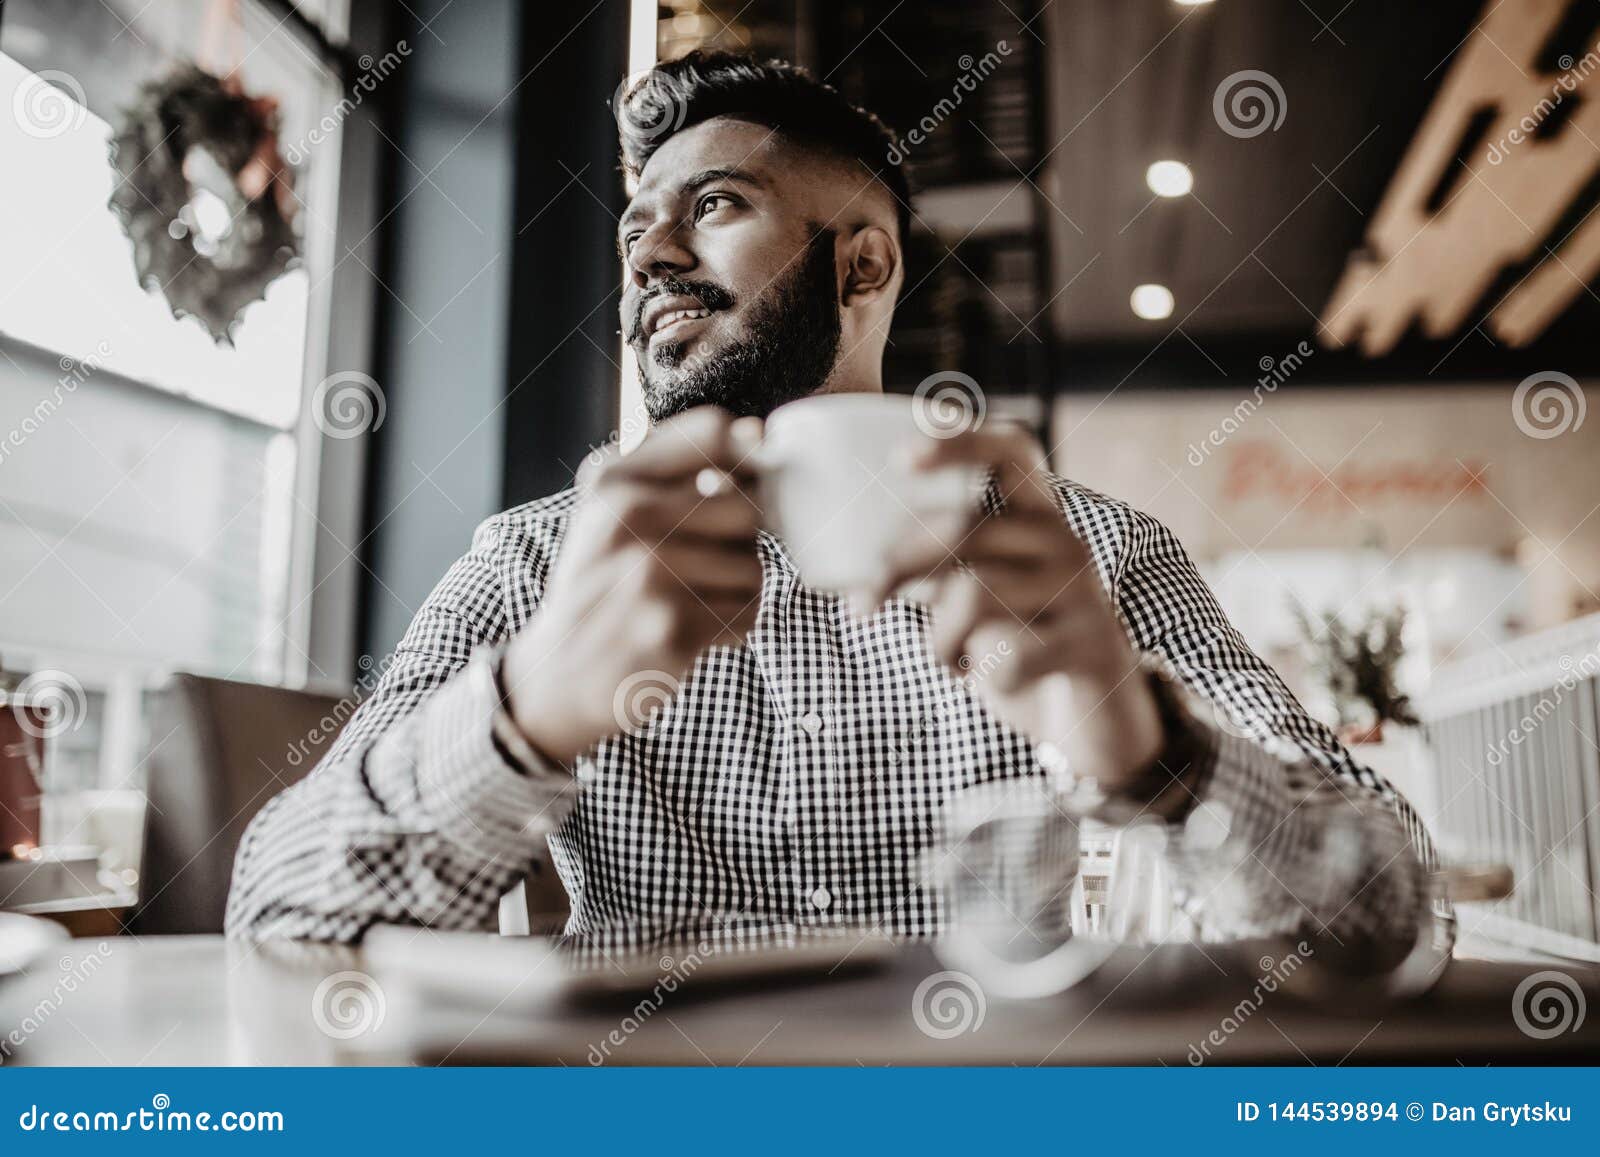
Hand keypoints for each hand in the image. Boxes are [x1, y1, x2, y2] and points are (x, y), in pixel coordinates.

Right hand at [503, 407, 764, 763]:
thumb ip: (675, 467)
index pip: (713, 431)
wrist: (555, 676)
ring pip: (753, 566)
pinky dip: (730, 626)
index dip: (746, 457)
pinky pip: (746, 612)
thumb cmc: (600, 586)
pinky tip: (690, 630)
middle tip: (702, 563)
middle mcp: (628, 517)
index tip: (739, 483)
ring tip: (690, 600)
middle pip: (747, 507)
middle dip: (739, 541)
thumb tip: (755, 432)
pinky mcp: (670, 626)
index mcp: (613, 480)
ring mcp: (649, 573)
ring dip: (735, 591)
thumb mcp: (610, 512)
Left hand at [886, 423, 1163, 790]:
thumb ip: (937, 569)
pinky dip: (984, 677)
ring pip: (974, 595)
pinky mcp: (1093, 644)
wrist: (1094, 714)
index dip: (960, 442)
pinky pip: (1010, 656)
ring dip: (939, 640)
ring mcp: (1084, 591)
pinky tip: (990, 680)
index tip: (901, 457)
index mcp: (1037, 515)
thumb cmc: (1022, 641)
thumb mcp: (976, 596)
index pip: (1011, 451)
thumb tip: (871, 568)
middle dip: (895, 569)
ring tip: (948, 659)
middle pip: (963, 530)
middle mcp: (1065, 541)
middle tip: (861, 608)